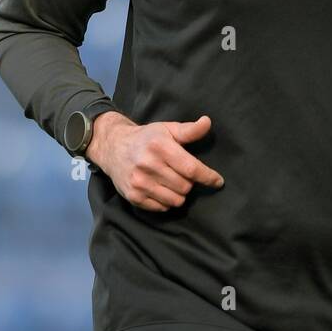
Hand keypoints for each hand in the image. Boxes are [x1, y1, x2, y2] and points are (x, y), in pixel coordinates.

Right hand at [87, 112, 224, 211]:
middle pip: (185, 186)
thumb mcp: (167, 129)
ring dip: (180, 194)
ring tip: (173, 182)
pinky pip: (162, 208)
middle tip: (183, 174)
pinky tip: (162, 189)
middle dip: (190, 182)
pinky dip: (167, 201)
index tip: (218, 181)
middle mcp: (148, 165)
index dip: (208, 176)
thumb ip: (189, 130)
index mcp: (160, 147)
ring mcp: (140, 183)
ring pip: (176, 200)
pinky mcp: (134, 196)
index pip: (191, 168)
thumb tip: (207, 122)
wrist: (113, 147)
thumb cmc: (146, 138)